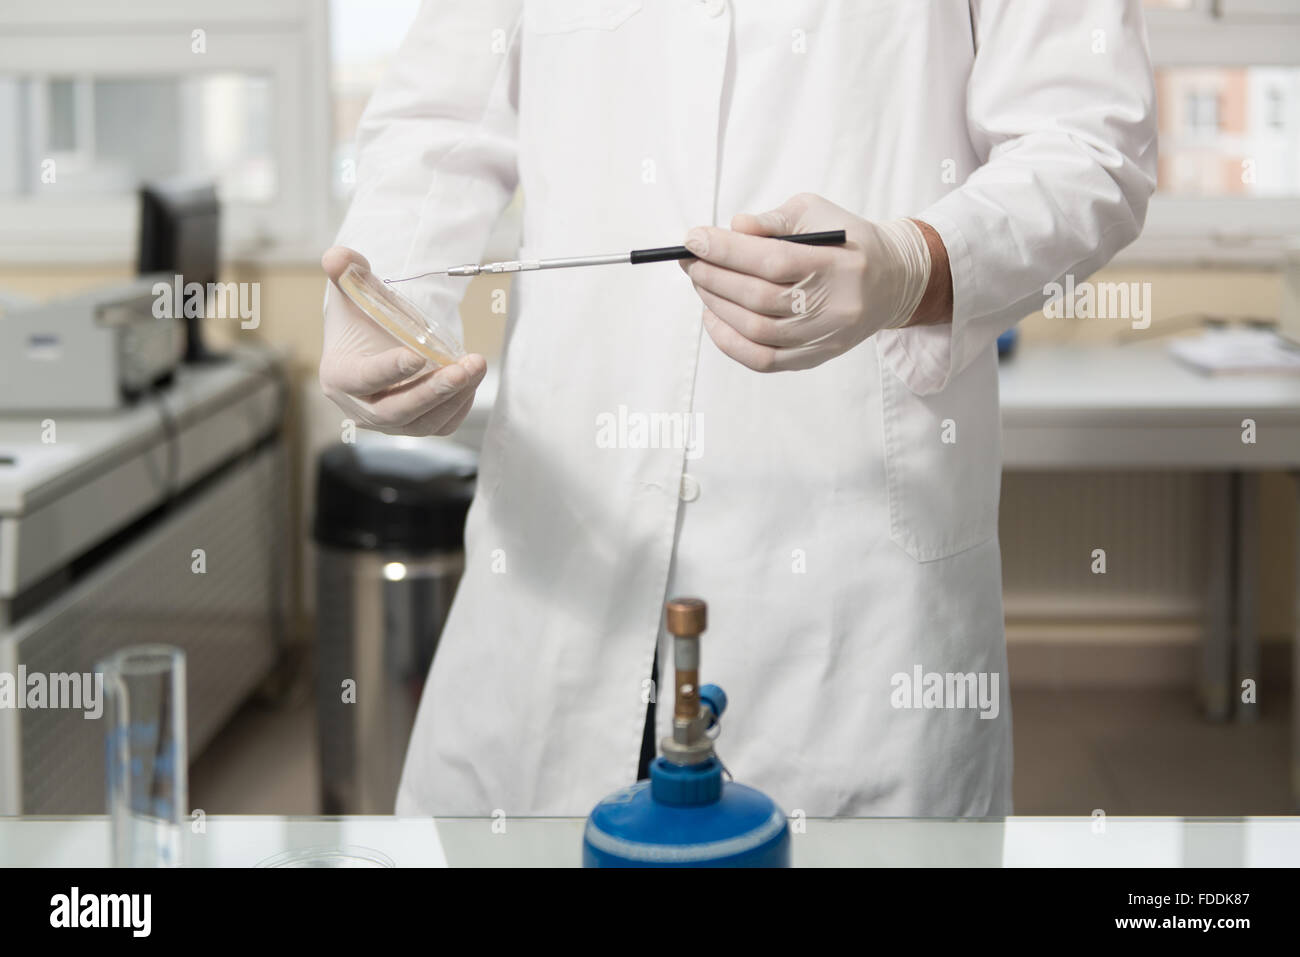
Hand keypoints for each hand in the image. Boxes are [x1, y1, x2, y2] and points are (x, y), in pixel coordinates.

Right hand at [320, 246, 485, 435]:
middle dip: (433, 391)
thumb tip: (337, 257)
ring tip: (476, 366)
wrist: (378, 342)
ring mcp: (389, 423)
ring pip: (423, 422)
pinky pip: (442, 425)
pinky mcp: (415, 427)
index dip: (389, 370)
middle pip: (396, 410)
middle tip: (462, 369)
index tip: (418, 356)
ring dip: (454, 396)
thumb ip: (345, 272)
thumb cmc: (363, 318)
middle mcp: (361, 409)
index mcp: (339, 377)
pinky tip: (472, 378)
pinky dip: (461, 405)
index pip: (364, 378)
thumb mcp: (352, 292)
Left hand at [679, 193, 931, 371]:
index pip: (772, 261)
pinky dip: (729, 342)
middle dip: (714, 277)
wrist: (891, 281)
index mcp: (838, 263)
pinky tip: (713, 318)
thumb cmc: (847, 240)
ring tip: (700, 284)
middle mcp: (834, 306)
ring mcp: (824, 337)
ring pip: (757, 331)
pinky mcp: (815, 357)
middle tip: (690, 261)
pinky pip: (763, 360)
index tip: (694, 239)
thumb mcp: (817, 213)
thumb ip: (773, 221)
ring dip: (718, 306)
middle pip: (759, 298)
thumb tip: (732, 229)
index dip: (727, 251)